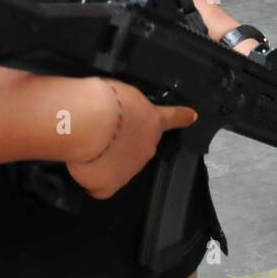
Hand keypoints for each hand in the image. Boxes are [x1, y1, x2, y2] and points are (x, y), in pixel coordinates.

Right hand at [66, 80, 196, 199]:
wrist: (90, 123)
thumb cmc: (102, 101)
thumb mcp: (120, 92)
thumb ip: (125, 104)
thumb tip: (114, 111)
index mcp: (152, 119)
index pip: (172, 118)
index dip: (180, 117)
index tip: (191, 116)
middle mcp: (147, 146)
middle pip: (138, 146)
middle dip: (122, 140)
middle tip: (101, 131)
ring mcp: (131, 168)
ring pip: (118, 165)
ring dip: (106, 158)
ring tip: (88, 145)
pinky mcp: (110, 185)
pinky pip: (101, 185)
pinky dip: (93, 179)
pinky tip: (85, 168)